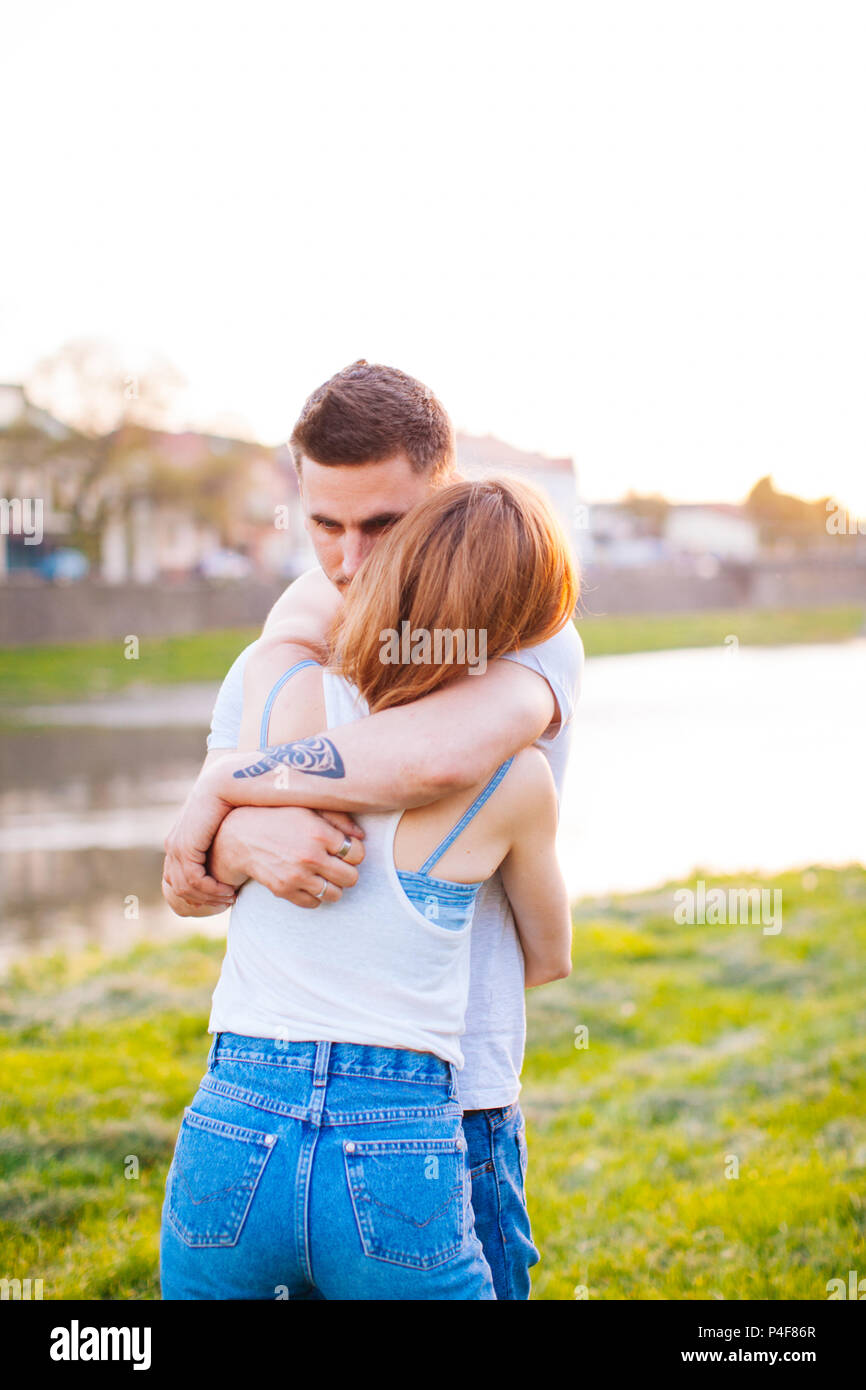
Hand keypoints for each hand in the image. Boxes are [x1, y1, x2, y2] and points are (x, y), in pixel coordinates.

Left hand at [162, 771, 236, 916]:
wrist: (225, 782)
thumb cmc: (233, 804)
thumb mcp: (224, 833)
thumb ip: (222, 849)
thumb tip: (234, 866)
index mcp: (180, 842)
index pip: (177, 881)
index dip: (199, 896)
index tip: (222, 898)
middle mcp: (173, 845)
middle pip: (177, 888)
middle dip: (203, 901)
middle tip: (226, 903)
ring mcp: (176, 846)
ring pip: (185, 887)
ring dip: (209, 897)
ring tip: (230, 898)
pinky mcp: (185, 845)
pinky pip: (192, 879)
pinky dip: (210, 889)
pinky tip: (228, 889)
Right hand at [209, 804, 364, 908]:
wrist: (239, 836)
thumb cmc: (278, 817)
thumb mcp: (308, 808)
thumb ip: (339, 818)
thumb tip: (362, 836)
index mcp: (319, 833)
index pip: (357, 853)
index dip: (354, 851)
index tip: (344, 848)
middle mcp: (311, 857)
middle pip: (351, 878)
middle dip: (347, 870)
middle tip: (336, 862)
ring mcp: (297, 877)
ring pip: (336, 894)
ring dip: (333, 885)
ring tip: (323, 873)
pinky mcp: (285, 891)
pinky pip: (314, 904)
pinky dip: (314, 895)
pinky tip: (308, 881)